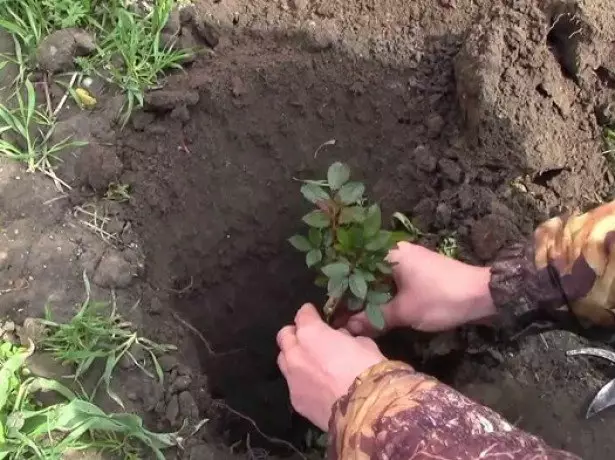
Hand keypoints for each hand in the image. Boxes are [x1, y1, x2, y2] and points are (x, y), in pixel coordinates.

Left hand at [277, 304, 385, 430]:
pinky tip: (315, 386)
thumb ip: (345, 338)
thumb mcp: (363, 343)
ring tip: (309, 363)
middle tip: (309, 339)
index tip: (316, 315)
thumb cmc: (368, 369)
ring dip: (294, 357)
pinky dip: (301, 381)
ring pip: (284, 361)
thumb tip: (340, 339)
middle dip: (295, 334)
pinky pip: (293, 384)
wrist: (365, 409)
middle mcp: (295, 353)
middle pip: (285, 336)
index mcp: (311, 333)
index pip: (302, 315)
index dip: (310, 314)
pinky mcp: (295, 401)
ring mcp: (292, 379)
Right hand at [346, 242, 494, 335]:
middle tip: (341, 319)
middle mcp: (394, 252)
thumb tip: (348, 329)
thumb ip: (374, 318)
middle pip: (364, 274)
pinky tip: (375, 313)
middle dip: (353, 297)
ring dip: (369, 299)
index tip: (333, 311)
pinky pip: (391, 284)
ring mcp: (407, 261)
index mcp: (388, 253)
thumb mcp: (405, 311)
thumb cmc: (441, 297)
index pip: (354, 268)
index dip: (342, 291)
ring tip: (354, 319)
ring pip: (378, 281)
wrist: (484, 295)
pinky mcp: (417, 272)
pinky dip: (383, 298)